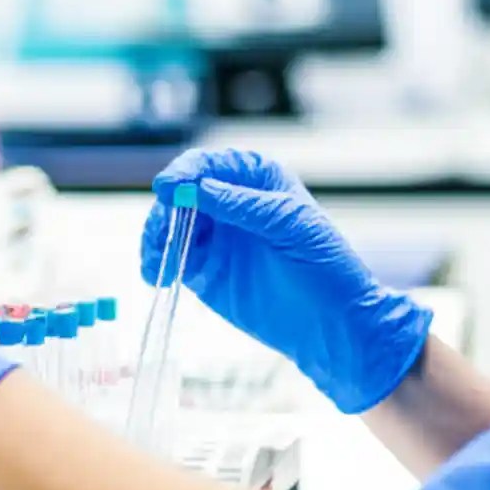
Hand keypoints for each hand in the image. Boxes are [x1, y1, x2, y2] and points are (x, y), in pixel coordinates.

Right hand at [141, 149, 431, 412]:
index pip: (210, 164)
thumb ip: (243, 205)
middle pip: (182, 193)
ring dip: (156, 236)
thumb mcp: (290, 226)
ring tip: (156, 259)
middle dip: (166, 208)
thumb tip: (197, 188)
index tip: (168, 189)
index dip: (185, 172)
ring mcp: (216, 237)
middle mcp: (231, 203)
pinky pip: (172, 258)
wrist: (334, 325)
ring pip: (171, 224)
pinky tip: (156, 274)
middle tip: (160, 231)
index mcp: (257, 180)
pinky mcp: (205, 271)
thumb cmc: (326, 266)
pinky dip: (157, 262)